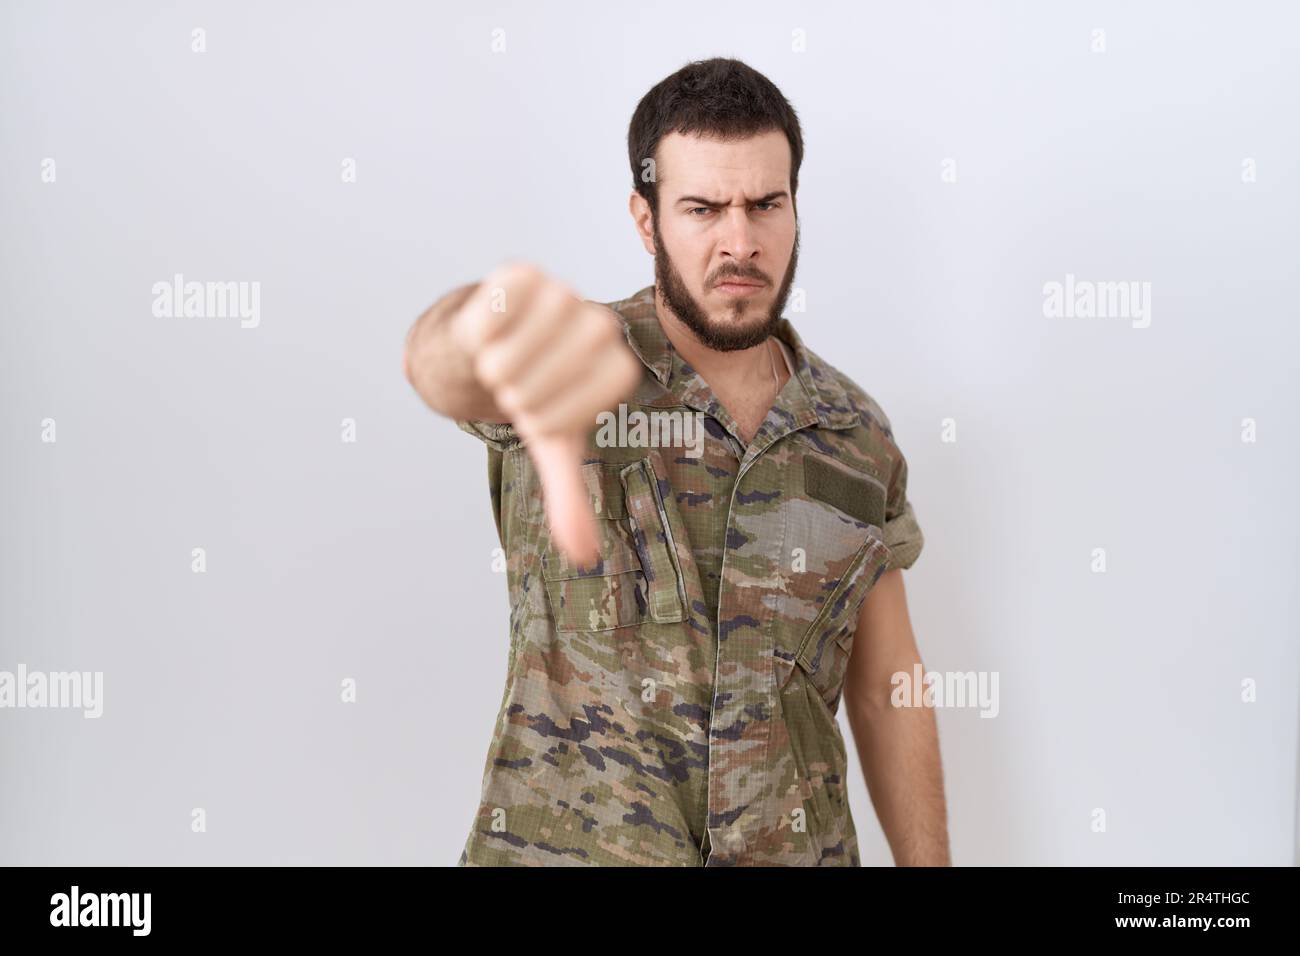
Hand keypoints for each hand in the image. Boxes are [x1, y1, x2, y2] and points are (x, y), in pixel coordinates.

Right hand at [449, 263, 641, 566]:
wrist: (497, 345)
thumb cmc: (535, 395)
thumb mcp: (551, 446)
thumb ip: (570, 497)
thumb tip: (582, 556)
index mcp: (616, 368)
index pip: (578, 408)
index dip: (550, 416)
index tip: (540, 412)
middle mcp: (600, 325)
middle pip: (541, 381)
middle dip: (516, 393)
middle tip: (518, 385)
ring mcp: (563, 294)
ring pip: (510, 352)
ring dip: (493, 367)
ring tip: (503, 362)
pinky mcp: (524, 273)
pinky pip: (489, 317)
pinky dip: (478, 335)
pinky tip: (490, 333)